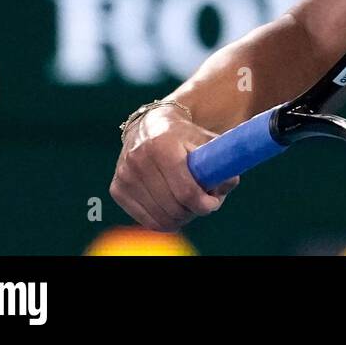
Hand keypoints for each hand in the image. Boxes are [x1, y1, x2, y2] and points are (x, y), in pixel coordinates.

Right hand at [110, 106, 238, 231]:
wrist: (150, 125)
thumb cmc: (185, 136)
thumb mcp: (207, 141)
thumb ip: (222, 162)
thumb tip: (227, 184)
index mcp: (163, 145)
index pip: (185, 190)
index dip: (203, 203)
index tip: (212, 204)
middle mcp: (139, 159)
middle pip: (172, 206)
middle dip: (193, 211)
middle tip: (203, 205)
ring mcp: (125, 175)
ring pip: (159, 217)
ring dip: (179, 218)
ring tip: (189, 206)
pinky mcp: (117, 189)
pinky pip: (145, 219)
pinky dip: (163, 220)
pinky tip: (173, 209)